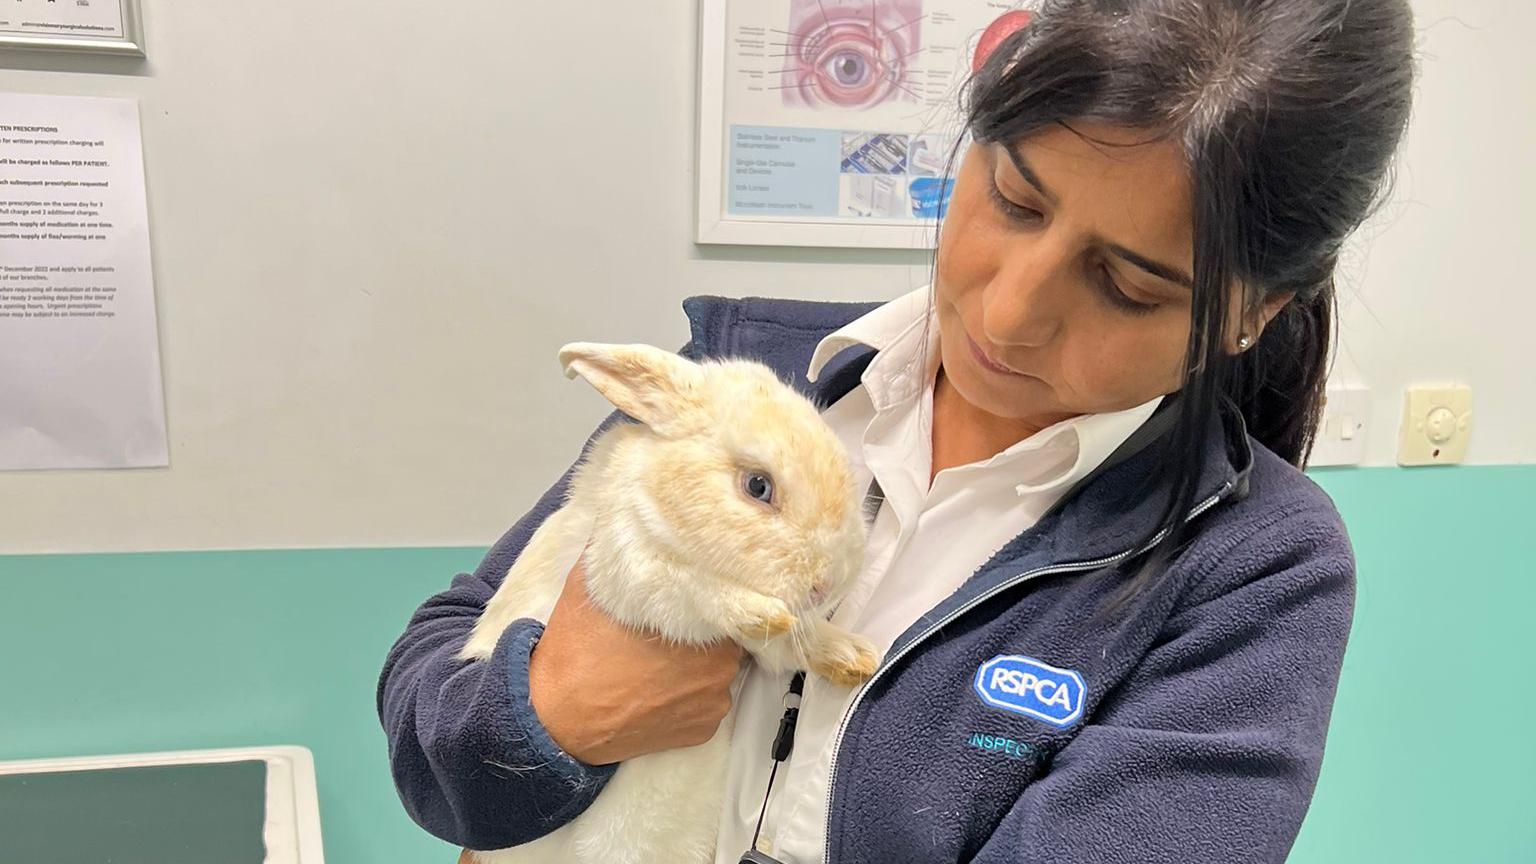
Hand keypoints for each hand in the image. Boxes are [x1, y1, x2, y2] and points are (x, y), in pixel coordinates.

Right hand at [527, 556, 744, 764]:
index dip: (715, 593)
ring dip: (702, 664)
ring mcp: (713, 702)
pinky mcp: (703, 731)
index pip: (731, 599)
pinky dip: (692, 696)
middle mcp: (719, 666)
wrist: (557, 719)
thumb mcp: (590, 583)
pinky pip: (709, 703)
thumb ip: (616, 550)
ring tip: (665, 660)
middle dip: (709, 630)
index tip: (697, 592)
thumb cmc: (577, 654)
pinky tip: (662, 687)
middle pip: (729, 635)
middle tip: (676, 626)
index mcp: (704, 624)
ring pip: (720, 670)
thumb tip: (622, 520)